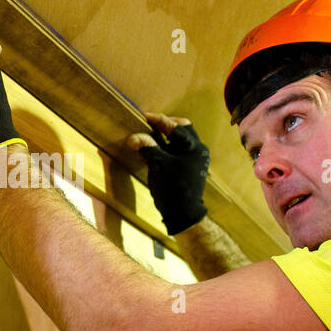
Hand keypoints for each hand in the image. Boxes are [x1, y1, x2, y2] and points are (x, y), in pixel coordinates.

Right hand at [126, 112, 208, 234]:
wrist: (183, 214)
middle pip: (182, 129)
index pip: (175, 127)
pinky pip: (176, 151)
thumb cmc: (173, 188)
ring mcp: (193, 160)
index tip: (144, 116)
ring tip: (149, 136)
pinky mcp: (188, 168)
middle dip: (166, 125)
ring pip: (179, 140)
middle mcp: (197, 150)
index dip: (158, 120)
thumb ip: (147, 148)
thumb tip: (133, 137)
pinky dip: (165, 148)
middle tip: (150, 124)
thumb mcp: (158, 165)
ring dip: (164, 137)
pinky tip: (151, 151)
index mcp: (194, 147)